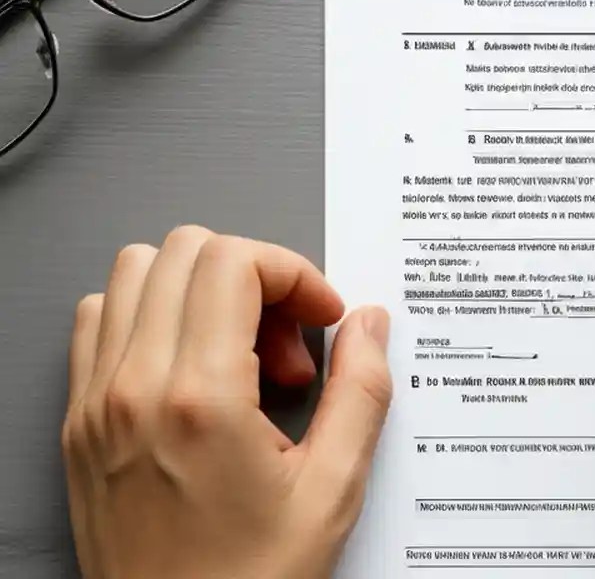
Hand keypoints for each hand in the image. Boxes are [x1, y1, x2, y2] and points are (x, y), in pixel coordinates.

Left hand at [62, 227, 392, 578]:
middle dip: (254, 277)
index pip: (234, 262)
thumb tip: (369, 326)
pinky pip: (97, 322)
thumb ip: (361, 393)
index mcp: (201, 399)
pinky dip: (148, 317)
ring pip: (134, 274)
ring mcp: (96, 402)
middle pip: (185, 251)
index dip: (295, 273)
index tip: (323, 318)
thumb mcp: (332, 491)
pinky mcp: (78, 422)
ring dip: (199, 291)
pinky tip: (193, 367)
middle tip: (289, 341)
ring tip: (243, 353)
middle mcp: (134, 388)